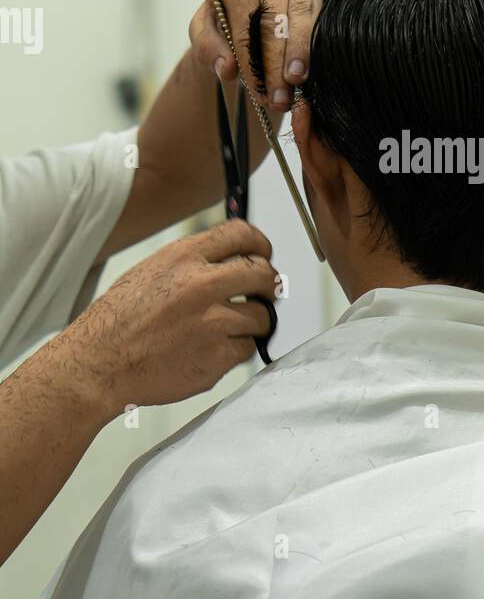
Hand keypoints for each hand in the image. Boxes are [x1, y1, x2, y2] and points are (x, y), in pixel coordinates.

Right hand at [64, 219, 280, 418]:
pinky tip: (211, 351)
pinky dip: (235, 351)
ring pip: (261, 316)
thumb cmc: (118, 321)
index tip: (264, 253)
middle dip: (269, 284)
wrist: (99, 363)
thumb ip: (192, 264)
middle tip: (265, 293)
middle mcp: (202, 285)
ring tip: (227, 329)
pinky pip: (246, 349)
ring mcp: (213, 322)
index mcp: (184, 258)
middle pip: (263, 273)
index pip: (241, 234)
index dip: (260, 244)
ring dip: (252, 323)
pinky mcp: (217, 357)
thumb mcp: (151, 271)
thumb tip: (230, 262)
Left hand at [188, 0, 374, 110]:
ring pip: (308, 11)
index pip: (247, 26)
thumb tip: (227, 69)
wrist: (252, 6)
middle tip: (279, 99)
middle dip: (277, 65)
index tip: (258, 93)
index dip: (251, 62)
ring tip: (300, 80)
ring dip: (304, 48)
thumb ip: (207, 49)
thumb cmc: (230, 21)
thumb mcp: (207, 35)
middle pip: (278, 22)